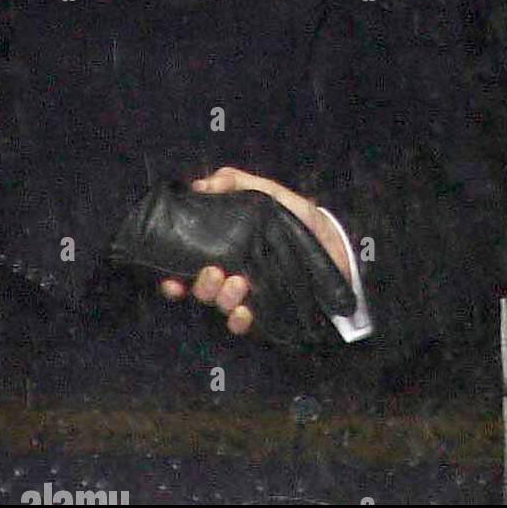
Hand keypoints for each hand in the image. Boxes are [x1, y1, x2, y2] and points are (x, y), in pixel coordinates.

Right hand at [158, 166, 352, 338]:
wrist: (336, 244)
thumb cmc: (299, 220)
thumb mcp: (271, 194)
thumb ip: (239, 183)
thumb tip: (201, 184)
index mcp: (227, 249)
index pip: (189, 267)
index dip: (173, 276)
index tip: (170, 277)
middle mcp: (232, 275)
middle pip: (202, 289)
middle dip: (202, 284)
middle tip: (214, 272)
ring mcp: (249, 296)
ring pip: (221, 305)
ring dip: (222, 298)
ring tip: (238, 282)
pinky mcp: (267, 313)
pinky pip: (244, 324)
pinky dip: (240, 320)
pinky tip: (246, 311)